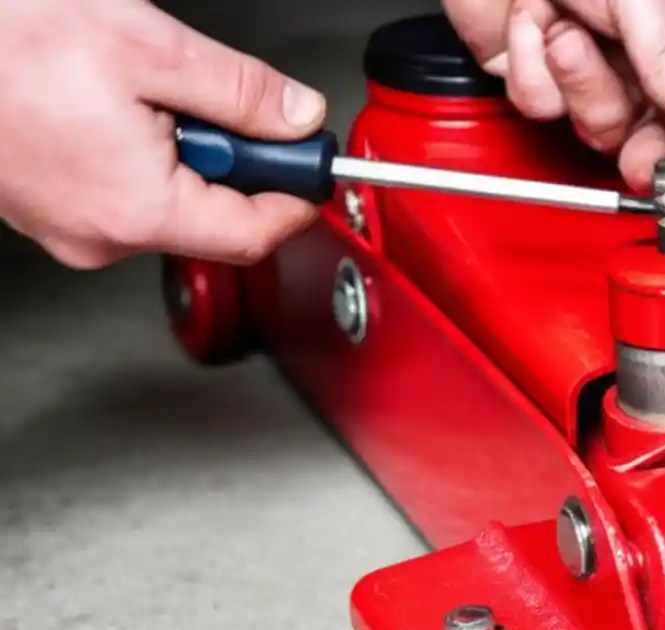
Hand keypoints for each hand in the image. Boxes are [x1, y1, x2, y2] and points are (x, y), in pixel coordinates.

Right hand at [0, 0, 326, 268]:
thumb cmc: (8, 39)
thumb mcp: (152, 51)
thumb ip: (243, 93)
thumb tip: (297, 117)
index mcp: (137, 210)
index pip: (255, 234)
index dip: (296, 198)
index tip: (314, 167)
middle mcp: (100, 235)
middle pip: (212, 219)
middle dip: (235, 162)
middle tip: (220, 105)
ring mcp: (67, 226)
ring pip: (165, 201)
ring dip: (182, 151)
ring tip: (143, 92)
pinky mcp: (45, 206)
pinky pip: (118, 189)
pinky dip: (138, 152)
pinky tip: (110, 105)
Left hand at [443, 0, 664, 191]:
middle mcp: (632, 57)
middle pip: (653, 132)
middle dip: (644, 148)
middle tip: (643, 164)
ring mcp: (580, 70)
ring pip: (593, 123)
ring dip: (577, 83)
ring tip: (564, 33)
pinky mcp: (529, 75)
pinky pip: (538, 105)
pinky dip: (529, 67)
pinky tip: (530, 24)